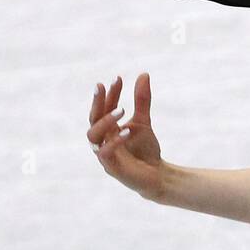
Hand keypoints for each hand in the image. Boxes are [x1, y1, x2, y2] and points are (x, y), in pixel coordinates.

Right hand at [87, 73, 165, 200]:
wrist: (157, 176)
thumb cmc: (145, 150)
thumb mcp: (144, 121)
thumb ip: (142, 100)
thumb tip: (143, 73)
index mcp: (108, 129)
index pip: (104, 108)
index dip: (109, 94)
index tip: (118, 78)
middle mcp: (102, 140)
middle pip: (92, 119)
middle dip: (97, 102)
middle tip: (103, 86)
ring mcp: (104, 154)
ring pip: (93, 136)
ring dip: (105, 121)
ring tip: (122, 109)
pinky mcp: (111, 167)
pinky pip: (105, 153)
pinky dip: (115, 141)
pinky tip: (127, 131)